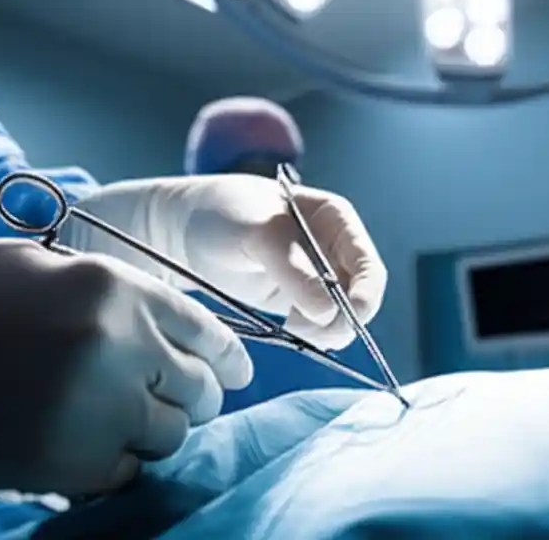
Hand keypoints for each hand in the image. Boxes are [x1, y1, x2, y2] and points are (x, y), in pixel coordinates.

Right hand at [0, 239, 252, 494]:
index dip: (227, 358)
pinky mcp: (62, 464)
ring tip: (111, 421)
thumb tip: (175, 326)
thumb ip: (113, 291)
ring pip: (170, 437)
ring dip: (151, 432)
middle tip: (163, 401)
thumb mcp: (41, 265)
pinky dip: (115, 465)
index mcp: (113, 289)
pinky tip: (81, 444)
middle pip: (200, 391)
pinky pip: (126, 474)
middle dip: (190, 397)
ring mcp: (92, 409)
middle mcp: (115, 346)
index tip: (230, 373)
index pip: (209, 332)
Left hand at [68, 176, 386, 349]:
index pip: (367, 263)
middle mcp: (331, 248)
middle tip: (314, 334)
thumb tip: (328, 312)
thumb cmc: (220, 214)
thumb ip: (293, 269)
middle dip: (344, 319)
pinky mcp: (295, 299)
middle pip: (360, 295)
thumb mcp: (257, 233)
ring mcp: (314, 276)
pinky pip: (316, 324)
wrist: (181, 230)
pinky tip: (290, 332)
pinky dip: (310, 335)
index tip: (353, 317)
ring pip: (340, 315)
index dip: (368, 294)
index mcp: (334, 219)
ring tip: (293, 330)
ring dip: (325, 331)